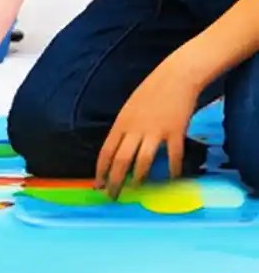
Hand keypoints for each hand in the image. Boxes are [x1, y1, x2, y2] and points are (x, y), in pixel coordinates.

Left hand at [94, 56, 201, 198]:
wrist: (175, 77)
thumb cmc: (151, 91)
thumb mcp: (129, 109)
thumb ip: (124, 129)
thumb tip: (119, 148)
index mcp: (121, 124)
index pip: (105, 152)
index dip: (100, 170)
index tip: (97, 185)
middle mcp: (135, 129)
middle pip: (120, 160)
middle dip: (114, 180)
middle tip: (112, 195)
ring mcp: (155, 131)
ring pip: (142, 161)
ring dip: (138, 178)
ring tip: (136, 189)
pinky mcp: (175, 131)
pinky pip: (173, 155)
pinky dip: (172, 169)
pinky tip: (172, 178)